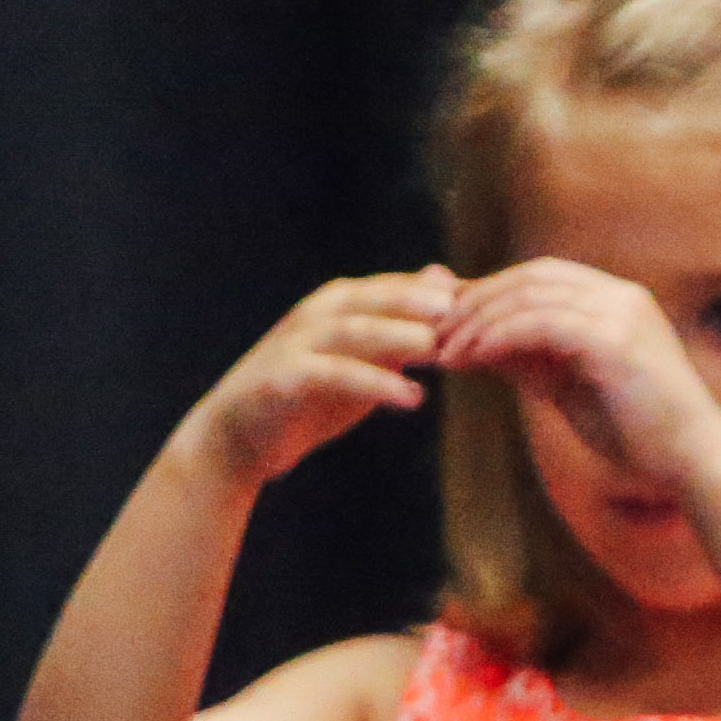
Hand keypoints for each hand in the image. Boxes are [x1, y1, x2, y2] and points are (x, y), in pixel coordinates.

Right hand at [184, 270, 455, 492]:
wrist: (241, 439)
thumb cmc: (310, 397)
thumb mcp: (363, 358)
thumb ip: (401, 324)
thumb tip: (446, 282)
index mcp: (335, 306)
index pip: (390, 288)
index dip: (433, 293)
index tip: (479, 301)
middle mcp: (314, 317)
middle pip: (368, 300)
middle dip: (412, 301)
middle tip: (458, 310)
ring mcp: (295, 346)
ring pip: (349, 331)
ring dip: (394, 337)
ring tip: (437, 349)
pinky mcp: (283, 380)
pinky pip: (332, 376)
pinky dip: (372, 384)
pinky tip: (412, 399)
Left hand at [426, 262, 720, 490]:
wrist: (693, 463)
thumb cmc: (638, 434)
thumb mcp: (570, 388)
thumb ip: (529, 359)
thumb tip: (471, 342)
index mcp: (618, 301)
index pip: (541, 276)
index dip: (491, 292)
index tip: (451, 322)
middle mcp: (621, 296)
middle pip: (530, 276)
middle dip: (477, 300)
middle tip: (437, 331)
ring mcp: (620, 315)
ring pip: (530, 296)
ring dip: (479, 321)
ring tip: (447, 351)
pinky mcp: (614, 342)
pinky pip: (540, 324)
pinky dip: (500, 336)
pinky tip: (476, 358)